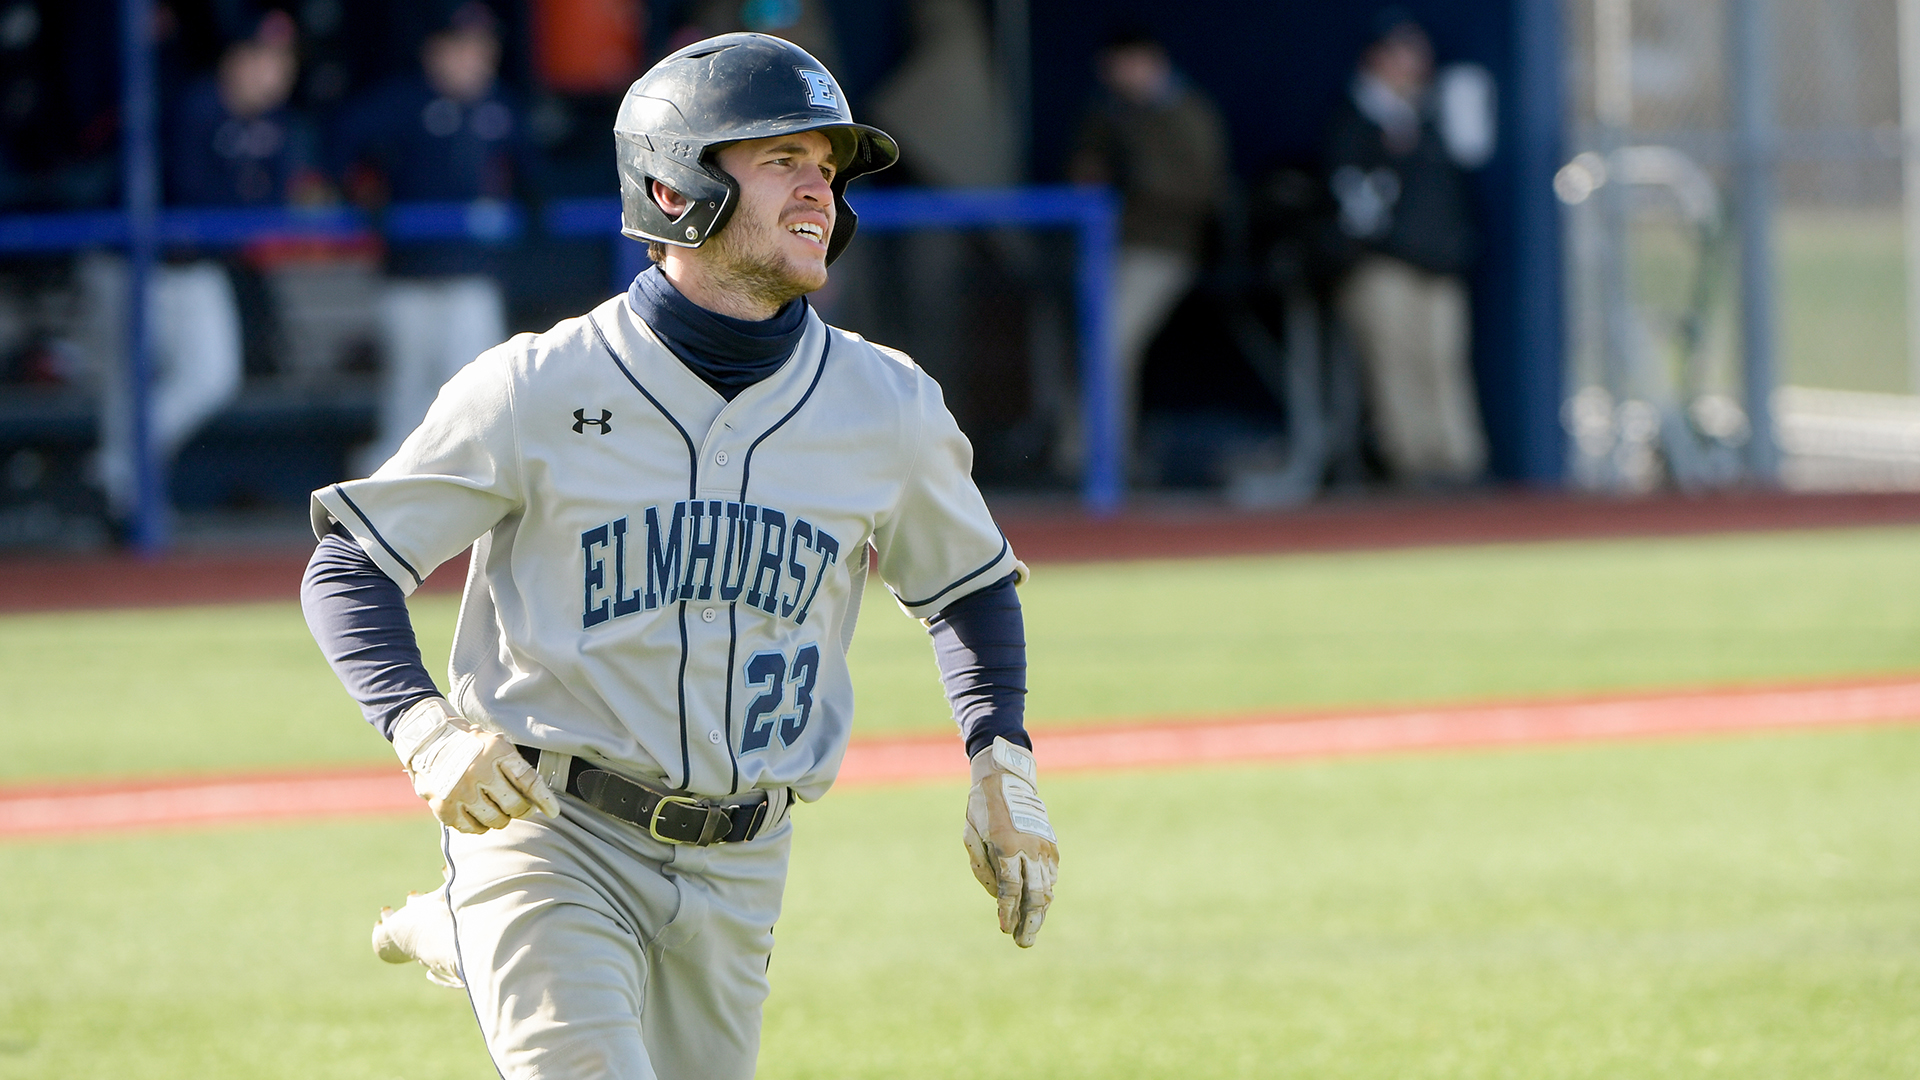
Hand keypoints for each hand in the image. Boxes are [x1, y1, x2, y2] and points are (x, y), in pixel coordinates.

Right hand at [391, 697, 559, 833]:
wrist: (427, 739)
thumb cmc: (470, 744)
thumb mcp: (496, 744)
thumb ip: (516, 768)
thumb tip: (539, 801)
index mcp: (496, 751)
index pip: (528, 781)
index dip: (544, 799)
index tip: (553, 811)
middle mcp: (478, 770)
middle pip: (514, 805)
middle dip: (520, 809)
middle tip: (517, 806)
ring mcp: (460, 790)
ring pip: (496, 821)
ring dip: (501, 818)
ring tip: (495, 807)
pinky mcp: (444, 807)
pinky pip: (473, 829)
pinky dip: (480, 825)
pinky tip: (478, 813)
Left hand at [963, 736, 1058, 946]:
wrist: (1007, 779)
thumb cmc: (981, 809)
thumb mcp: (971, 835)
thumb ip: (982, 868)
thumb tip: (998, 896)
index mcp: (1006, 845)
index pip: (1010, 889)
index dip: (1008, 911)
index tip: (1004, 929)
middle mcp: (1030, 848)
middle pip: (1034, 895)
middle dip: (1029, 922)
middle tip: (1023, 943)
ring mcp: (1044, 847)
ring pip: (1046, 888)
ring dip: (1039, 913)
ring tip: (1030, 931)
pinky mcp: (1051, 845)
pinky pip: (1051, 876)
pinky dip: (1045, 893)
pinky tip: (1037, 907)